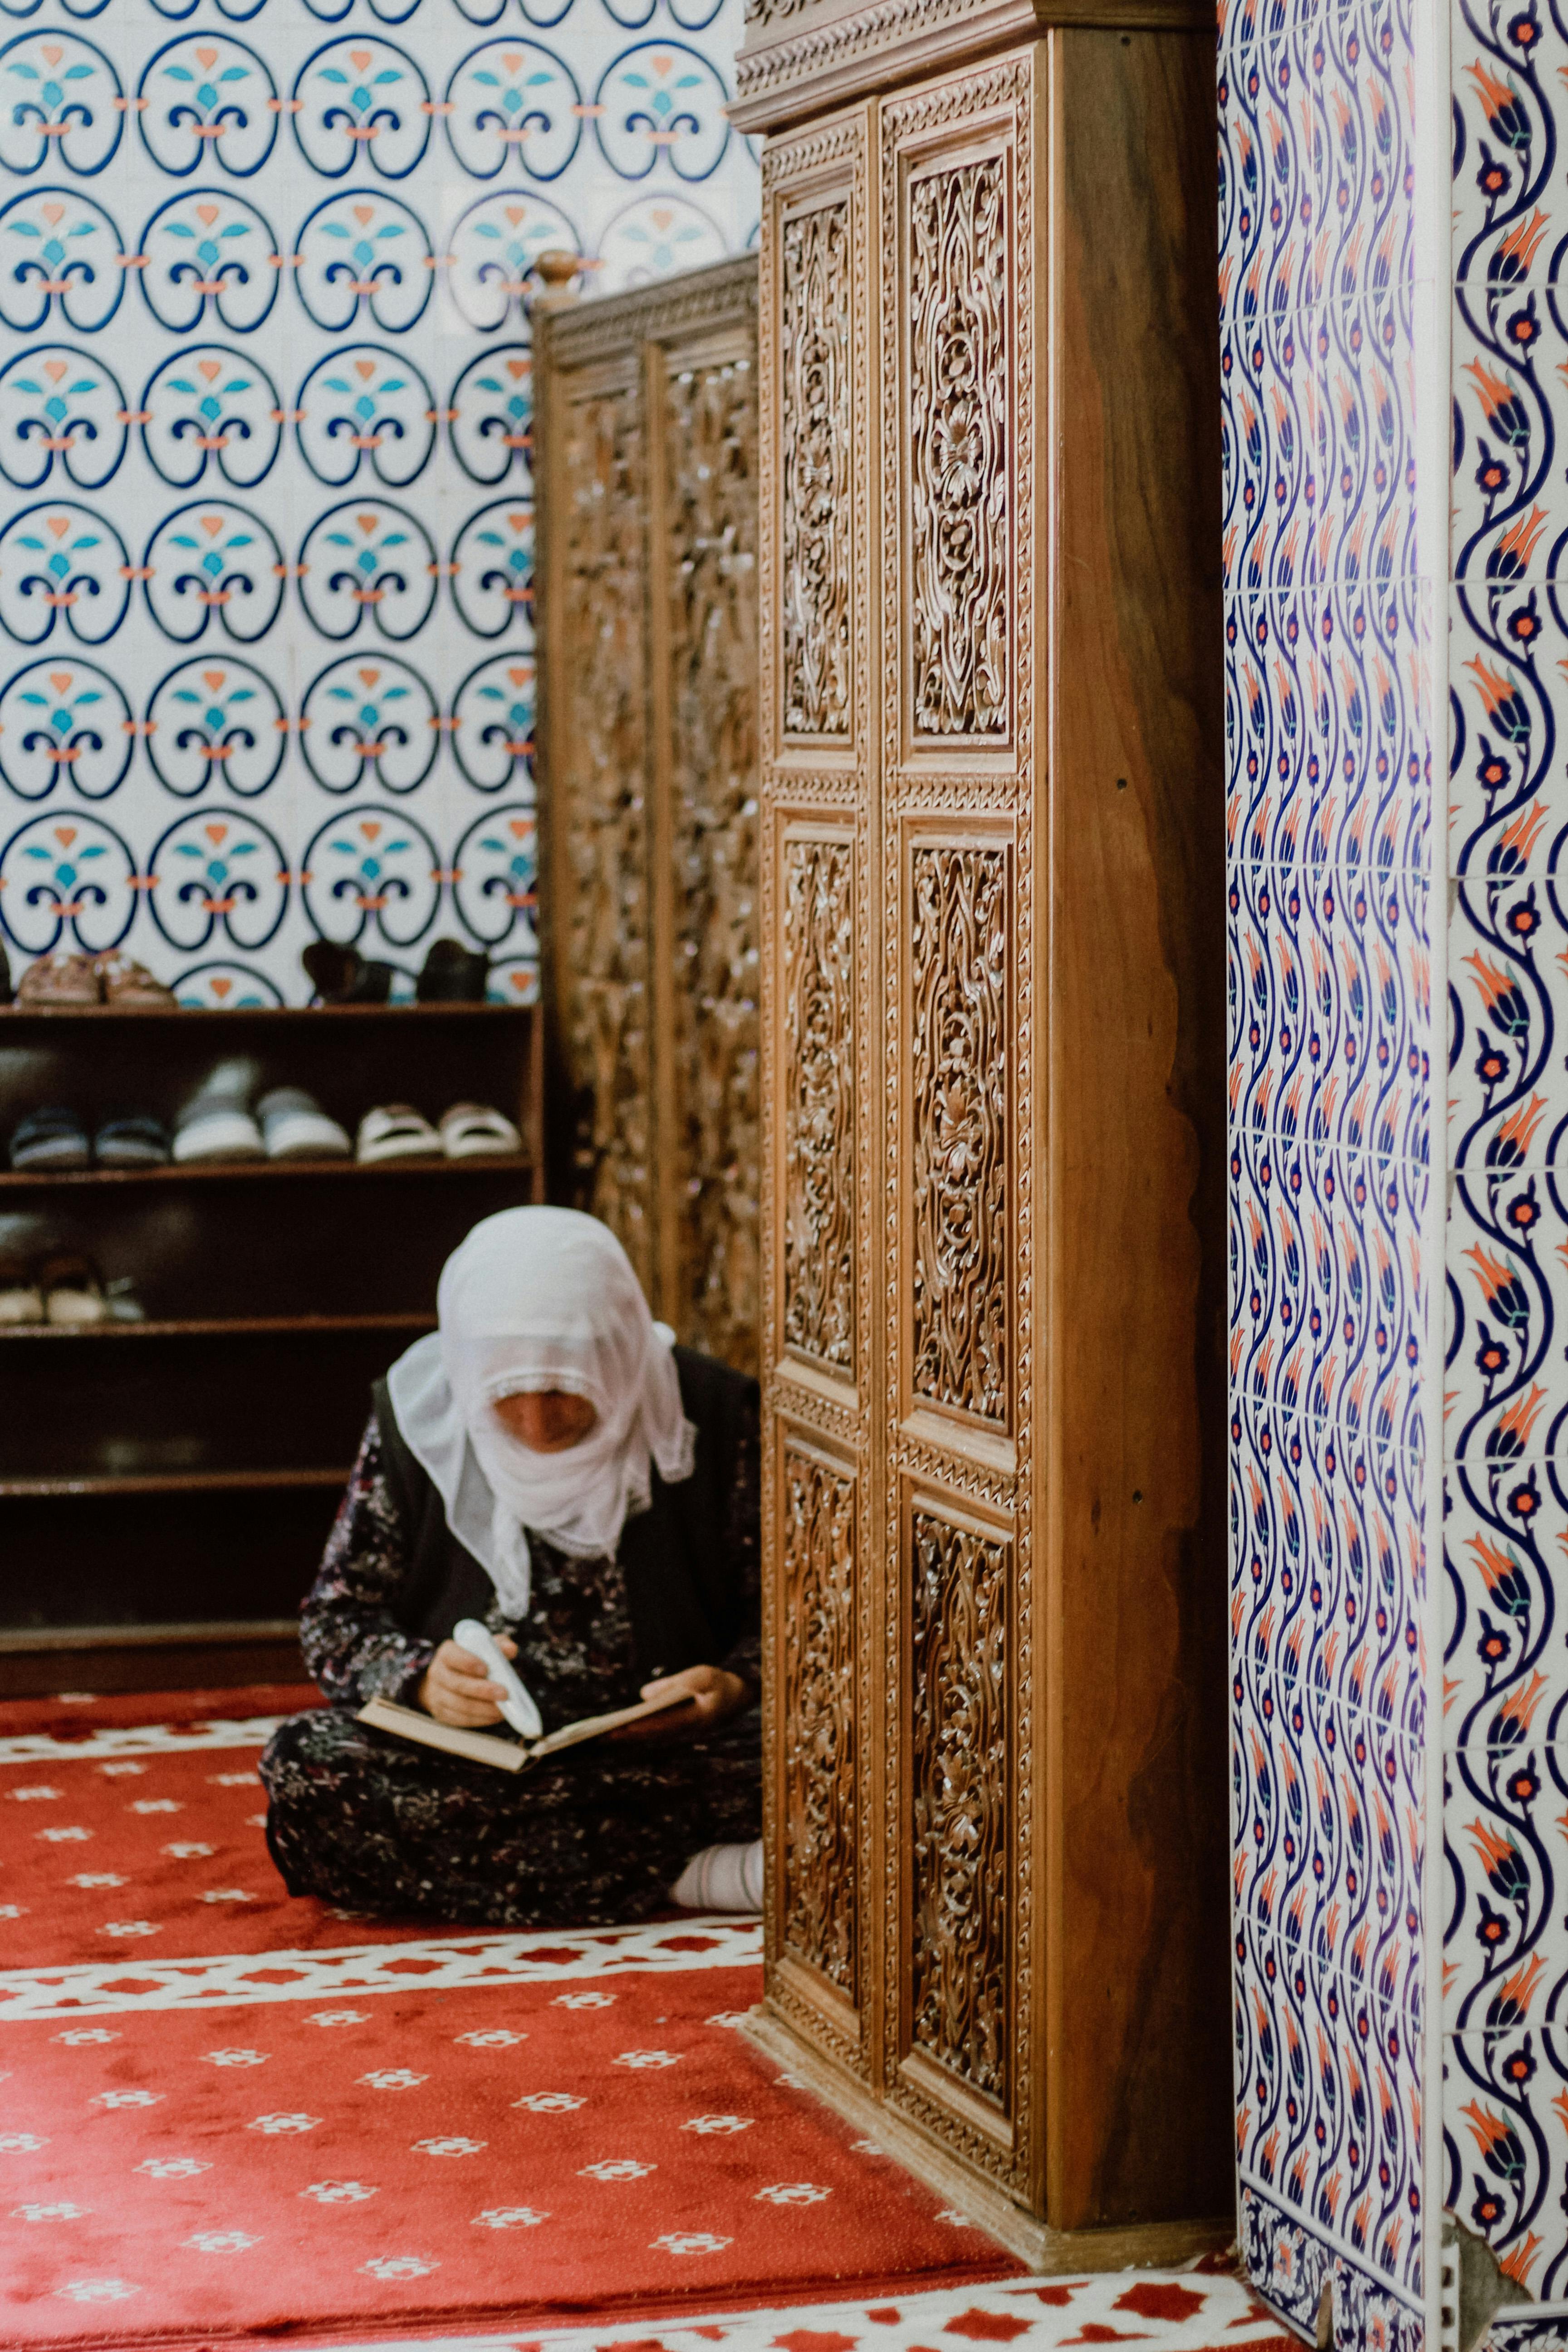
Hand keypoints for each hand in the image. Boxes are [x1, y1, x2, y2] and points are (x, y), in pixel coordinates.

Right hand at [418, 1634, 518, 1728]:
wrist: (451, 1678)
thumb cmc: (472, 1660)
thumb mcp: (484, 1647)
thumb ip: (498, 1646)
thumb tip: (511, 1649)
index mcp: (446, 1653)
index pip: (453, 1656)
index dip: (468, 1663)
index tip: (485, 1669)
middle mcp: (438, 1673)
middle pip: (457, 1684)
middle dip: (482, 1690)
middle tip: (504, 1693)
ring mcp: (437, 1695)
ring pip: (459, 1705)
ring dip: (484, 1708)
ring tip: (503, 1709)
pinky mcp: (441, 1712)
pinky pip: (460, 1719)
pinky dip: (480, 1719)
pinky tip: (494, 1716)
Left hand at [609, 1663, 749, 1743]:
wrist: (741, 1695)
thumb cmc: (721, 1682)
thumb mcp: (702, 1675)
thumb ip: (673, 1683)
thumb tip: (643, 1695)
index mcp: (694, 1720)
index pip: (658, 1726)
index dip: (635, 1729)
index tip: (613, 1731)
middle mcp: (685, 1732)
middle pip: (649, 1736)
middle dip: (624, 1737)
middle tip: (596, 1738)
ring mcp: (682, 1733)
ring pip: (649, 1737)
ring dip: (627, 1738)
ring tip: (601, 1735)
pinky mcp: (679, 1729)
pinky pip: (654, 1732)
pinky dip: (636, 1732)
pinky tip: (620, 1729)